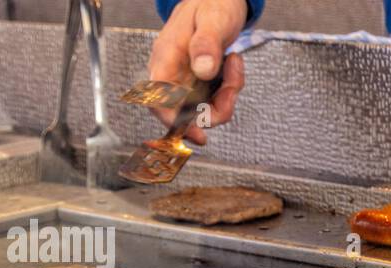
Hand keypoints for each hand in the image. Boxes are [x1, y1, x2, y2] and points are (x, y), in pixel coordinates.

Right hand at [147, 0, 247, 144]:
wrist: (218, 0)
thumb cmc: (211, 5)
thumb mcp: (212, 19)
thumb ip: (206, 43)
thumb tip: (203, 70)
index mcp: (166, 56)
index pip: (156, 96)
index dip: (171, 119)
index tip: (196, 131)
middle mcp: (172, 73)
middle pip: (182, 112)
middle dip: (213, 110)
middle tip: (233, 86)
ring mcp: (185, 81)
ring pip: (202, 111)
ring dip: (226, 98)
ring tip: (234, 64)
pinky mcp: (199, 84)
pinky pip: (213, 101)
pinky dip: (228, 91)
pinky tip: (232, 67)